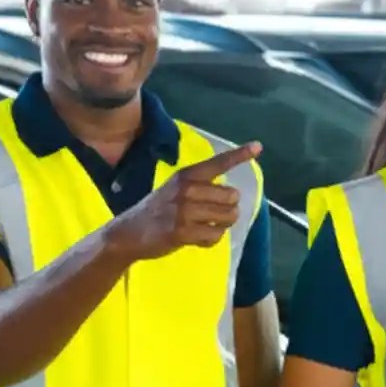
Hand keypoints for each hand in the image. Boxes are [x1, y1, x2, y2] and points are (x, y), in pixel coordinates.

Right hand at [106, 141, 261, 261]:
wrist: (128, 233)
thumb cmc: (157, 210)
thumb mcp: (175, 188)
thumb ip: (201, 187)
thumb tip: (234, 195)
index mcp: (186, 176)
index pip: (217, 163)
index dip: (239, 155)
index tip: (258, 146)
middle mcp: (187, 189)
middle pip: (232, 197)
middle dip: (228, 209)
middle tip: (211, 215)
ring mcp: (185, 211)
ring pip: (228, 217)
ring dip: (222, 225)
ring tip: (204, 226)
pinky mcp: (183, 232)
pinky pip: (216, 236)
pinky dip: (211, 240)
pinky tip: (196, 238)